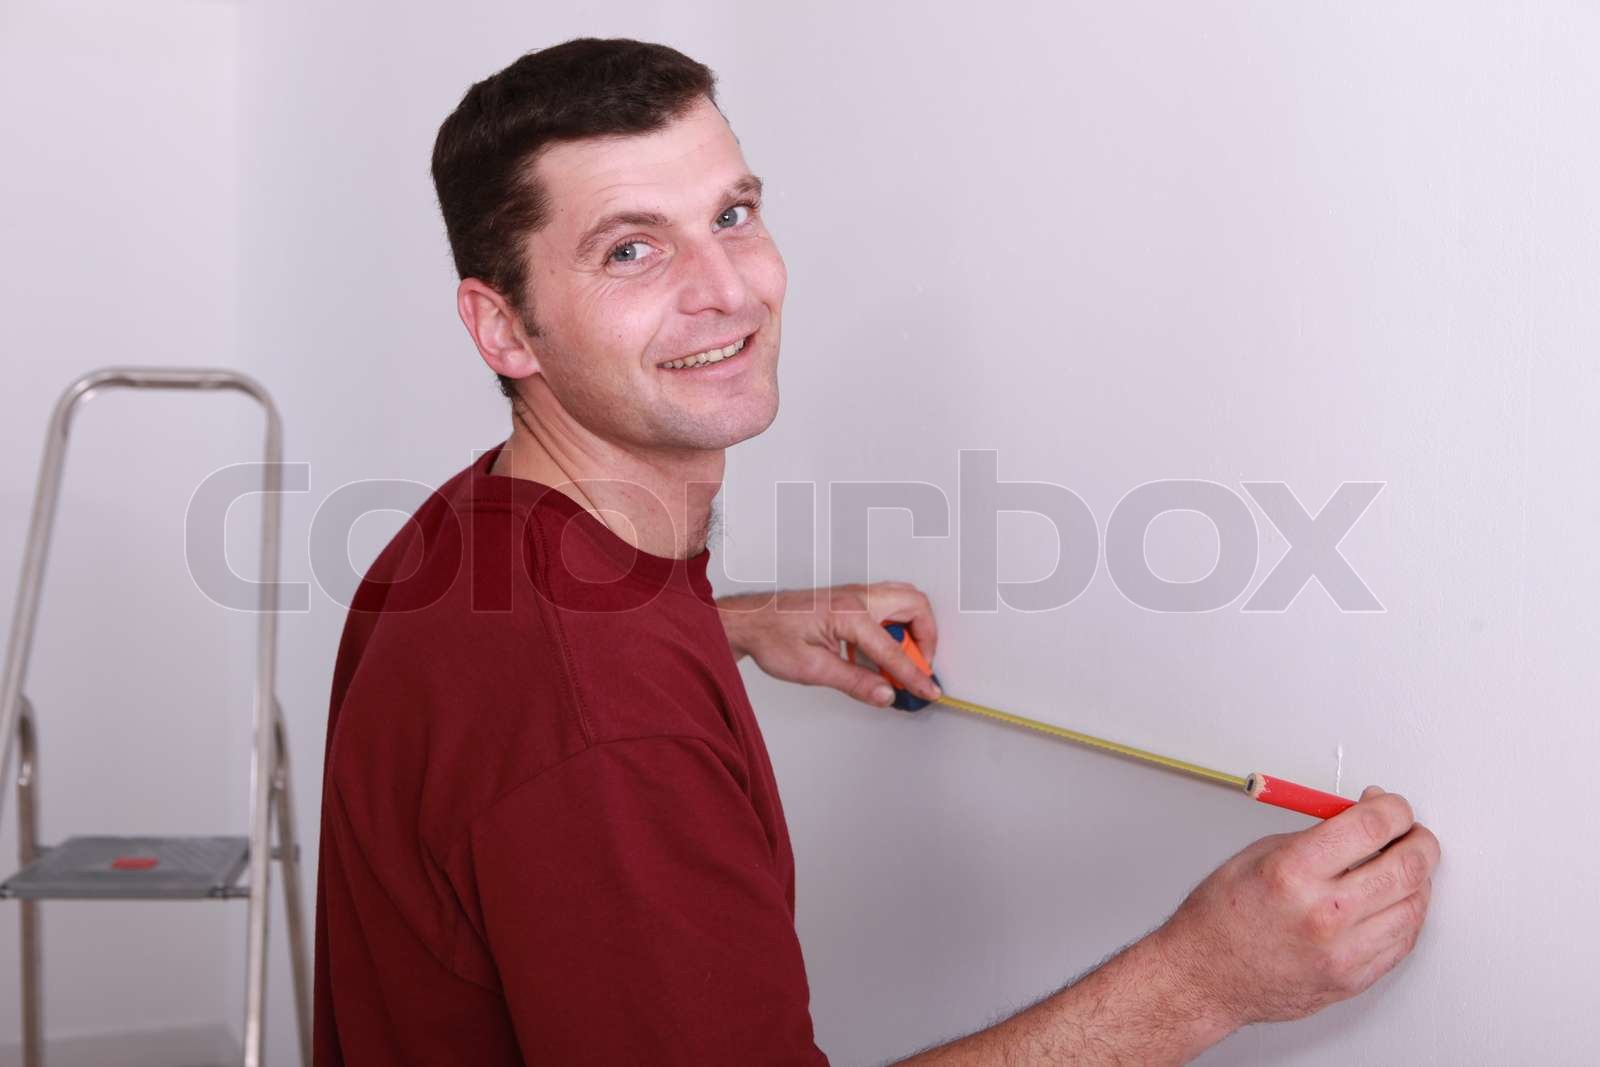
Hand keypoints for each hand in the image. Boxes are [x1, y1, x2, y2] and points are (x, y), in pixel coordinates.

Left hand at [717, 581, 941, 707]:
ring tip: (902, 660)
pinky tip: (879, 653)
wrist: (749, 621)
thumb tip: (886, 694)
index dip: (914, 675)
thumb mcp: (813, 669)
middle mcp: (856, 596)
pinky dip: (896, 627)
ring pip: (905, 600)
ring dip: (913, 629)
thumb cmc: (771, 637)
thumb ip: (855, 682)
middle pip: (915, 605)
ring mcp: (854, 594)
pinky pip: (888, 605)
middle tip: (920, 666)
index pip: (894, 650)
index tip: (927, 691)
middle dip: (927, 637)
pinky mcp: (850, 599)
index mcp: (849, 613)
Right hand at [1153, 785, 1439, 1028]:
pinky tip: (1395, 901)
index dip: (1394, 808)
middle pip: (1406, 866)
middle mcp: (1323, 913)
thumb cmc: (1222, 916)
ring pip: (1413, 906)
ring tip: (1403, 867)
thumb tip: (1364, 818)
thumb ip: (1317, 837)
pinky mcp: (1352, 978)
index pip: (1370, 827)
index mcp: (1293, 871)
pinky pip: (1403, 941)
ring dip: (1418, 879)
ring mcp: (1342, 952)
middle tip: (1413, 834)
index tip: (1394, 806)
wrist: (1207, 976)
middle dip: (1419, 841)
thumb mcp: (1259, 854)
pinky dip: (1406, 914)